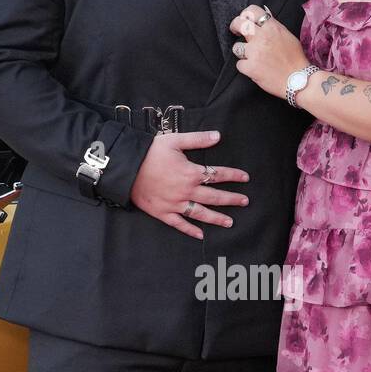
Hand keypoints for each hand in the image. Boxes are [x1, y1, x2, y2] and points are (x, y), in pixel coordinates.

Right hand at [128, 130, 248, 239]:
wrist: (126, 167)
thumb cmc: (149, 152)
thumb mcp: (174, 140)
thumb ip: (197, 139)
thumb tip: (217, 136)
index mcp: (191, 173)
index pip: (218, 175)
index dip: (233, 175)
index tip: (245, 178)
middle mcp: (186, 191)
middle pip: (214, 196)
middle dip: (231, 199)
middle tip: (244, 201)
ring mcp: (175, 204)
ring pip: (201, 213)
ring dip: (217, 218)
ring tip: (230, 222)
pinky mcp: (162, 213)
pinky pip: (179, 224)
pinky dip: (190, 230)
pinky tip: (201, 235)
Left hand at [228, 7, 308, 97]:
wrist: (298, 80)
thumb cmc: (295, 59)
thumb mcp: (287, 36)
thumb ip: (273, 27)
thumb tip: (263, 19)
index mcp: (272, 27)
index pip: (252, 10)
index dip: (245, 14)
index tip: (244, 20)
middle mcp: (261, 37)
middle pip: (239, 24)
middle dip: (235, 26)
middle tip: (236, 31)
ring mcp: (254, 52)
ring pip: (237, 47)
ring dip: (242, 52)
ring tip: (253, 57)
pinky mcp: (250, 67)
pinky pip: (239, 64)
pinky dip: (246, 68)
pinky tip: (256, 69)